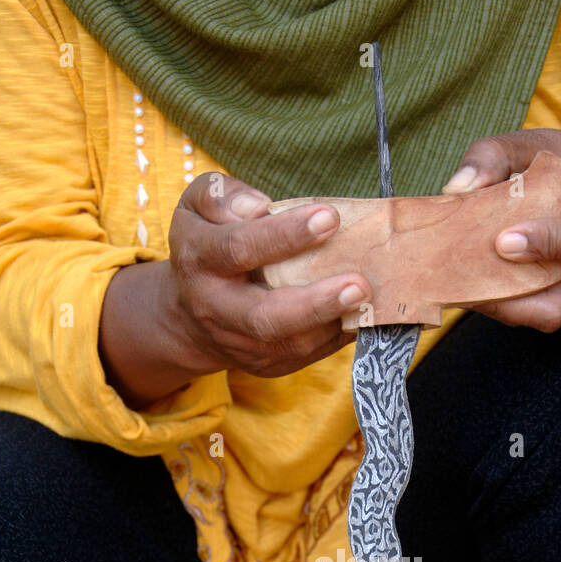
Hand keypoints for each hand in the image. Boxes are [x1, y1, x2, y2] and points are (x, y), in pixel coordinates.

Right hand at [165, 172, 370, 377]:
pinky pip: (305, 356)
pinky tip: (360, 315)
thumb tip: (259, 206)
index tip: (330, 218)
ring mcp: (240, 344)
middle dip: (315, 303)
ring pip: (290, 344)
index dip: (285, 235)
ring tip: (368, 299)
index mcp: (200, 260)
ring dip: (332, 324)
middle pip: (265, 317)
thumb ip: (222, 196)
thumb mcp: (198, 206)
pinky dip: (336, 337)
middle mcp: (215, 308)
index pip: (240, 248)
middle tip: (359, 284)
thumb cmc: (207, 244)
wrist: (192, 314)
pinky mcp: (264, 365)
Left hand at [442, 129, 560, 331]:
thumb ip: (494, 155)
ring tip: (461, 286)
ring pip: (547, 315)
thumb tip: (456, 188)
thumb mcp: (534, 142)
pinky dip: (505, 305)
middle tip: (461, 279)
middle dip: (508, 298)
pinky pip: (539, 312)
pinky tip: (474, 286)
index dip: (550, 242)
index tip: (503, 241)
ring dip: (501, 307)